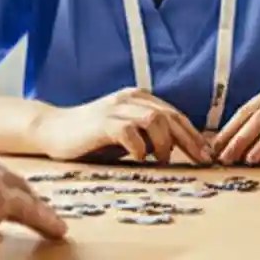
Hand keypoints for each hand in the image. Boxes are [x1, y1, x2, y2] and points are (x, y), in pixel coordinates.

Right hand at [31, 88, 212, 164]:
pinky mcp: (102, 122)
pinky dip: (140, 148)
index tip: (206, 154)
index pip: (174, 114)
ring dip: (164, 143)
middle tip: (201, 161)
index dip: (193, 134)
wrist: (53, 130)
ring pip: (155, 120)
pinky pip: (130, 132)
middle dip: (190, 140)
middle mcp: (129, 99)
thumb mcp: (125, 132)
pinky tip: (139, 158)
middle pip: (170, 116)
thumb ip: (148, 135)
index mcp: (137, 98)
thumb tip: (180, 149)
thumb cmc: (91, 137)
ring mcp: (115, 108)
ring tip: (161, 160)